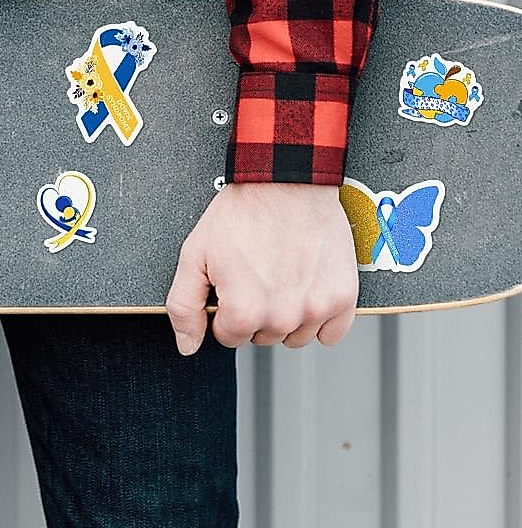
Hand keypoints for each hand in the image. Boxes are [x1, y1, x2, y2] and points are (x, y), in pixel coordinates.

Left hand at [165, 182, 358, 353]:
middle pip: (261, 337)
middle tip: (255, 273)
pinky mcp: (343, 298)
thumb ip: (184, 306)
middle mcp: (284, 317)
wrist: (285, 182)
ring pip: (295, 337)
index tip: (232, 282)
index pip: (228, 336)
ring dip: (285, 316)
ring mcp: (317, 309)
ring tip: (279, 277)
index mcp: (245, 311)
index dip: (225, 308)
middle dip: (254, 311)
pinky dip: (319, 318)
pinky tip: (305, 289)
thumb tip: (188, 345)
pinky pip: (331, 333)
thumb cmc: (242, 213)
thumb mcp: (195, 255)